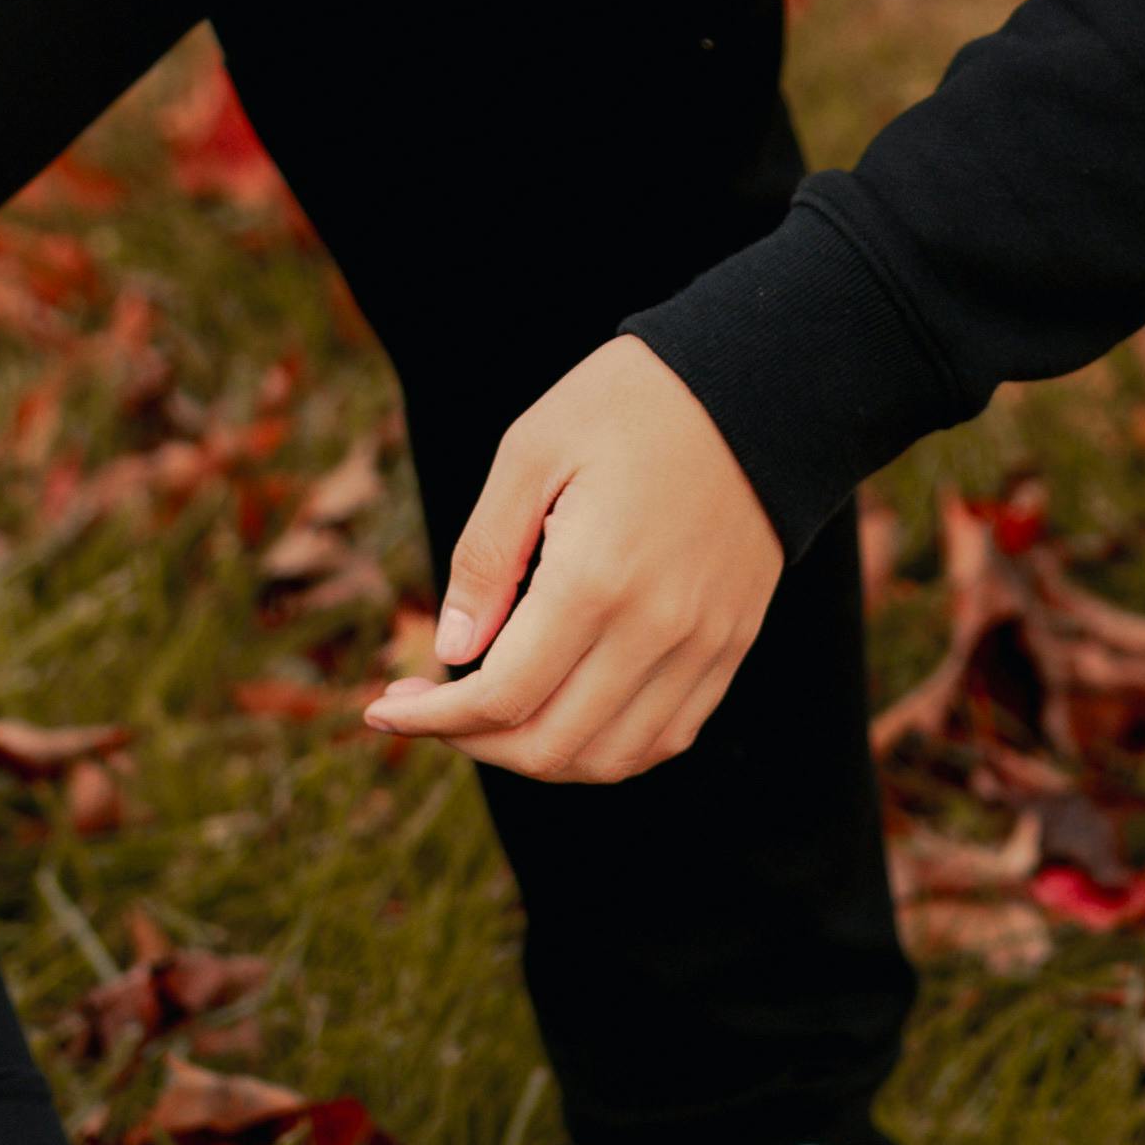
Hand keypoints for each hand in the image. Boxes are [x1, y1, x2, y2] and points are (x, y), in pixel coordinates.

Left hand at [365, 337, 782, 788]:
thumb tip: (451, 651)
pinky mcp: (732, 644)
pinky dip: (606, 748)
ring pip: (611, 759)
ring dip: (538, 757)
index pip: (501, 698)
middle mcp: (656, 629)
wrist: (761, 385)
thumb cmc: (631, 403)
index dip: (432, 720)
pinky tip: (566, 712)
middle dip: (472, 744)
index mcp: (595, 579)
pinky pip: (667, 736)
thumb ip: (484, 558)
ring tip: (492, 720)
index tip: (384, 709)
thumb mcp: (531, 451)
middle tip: (429, 710)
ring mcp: (703, 644)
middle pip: (551, 745)